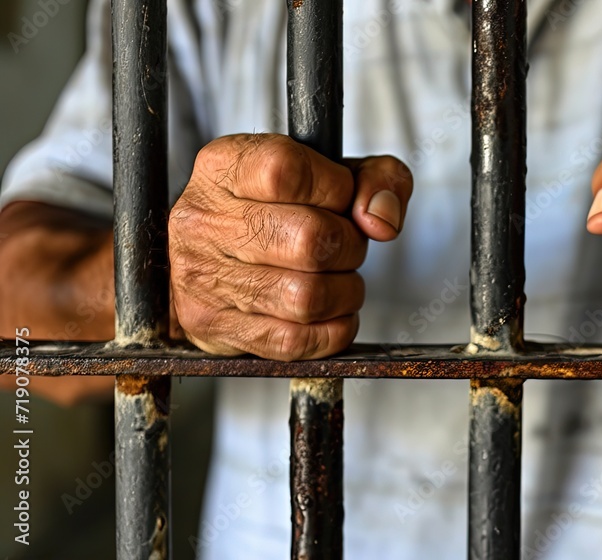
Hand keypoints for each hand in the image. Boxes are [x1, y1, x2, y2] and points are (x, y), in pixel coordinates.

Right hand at [169, 134, 411, 360]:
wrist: (210, 261)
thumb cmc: (275, 212)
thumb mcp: (329, 173)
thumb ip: (376, 178)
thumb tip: (381, 220)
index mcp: (225, 167)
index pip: (289, 171)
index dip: (336, 190)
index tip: (341, 200)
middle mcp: (204, 220)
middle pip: (310, 239)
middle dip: (350, 248)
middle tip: (345, 248)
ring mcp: (203, 277)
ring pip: (307, 297)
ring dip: (345, 294)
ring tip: (338, 281)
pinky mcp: (213, 327)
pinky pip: (295, 342)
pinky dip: (332, 332)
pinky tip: (329, 314)